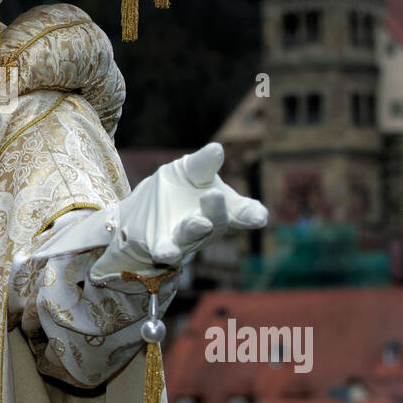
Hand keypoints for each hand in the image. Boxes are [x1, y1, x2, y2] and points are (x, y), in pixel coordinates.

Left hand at [91, 142, 267, 281]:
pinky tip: (167, 253)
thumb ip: (202, 164)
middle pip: (217, 221)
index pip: (243, 211)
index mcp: (223, 205)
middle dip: (216, 210)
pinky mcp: (162, 246)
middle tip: (214, 194)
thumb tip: (217, 149)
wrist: (143, 210)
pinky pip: (167, 251)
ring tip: (201, 222)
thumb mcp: (189, 170)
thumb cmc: (178, 187)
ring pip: (192, 236)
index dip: (252, 214)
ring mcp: (186, 239)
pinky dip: (168, 252)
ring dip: (195, 229)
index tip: (259, 217)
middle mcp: (208, 225)